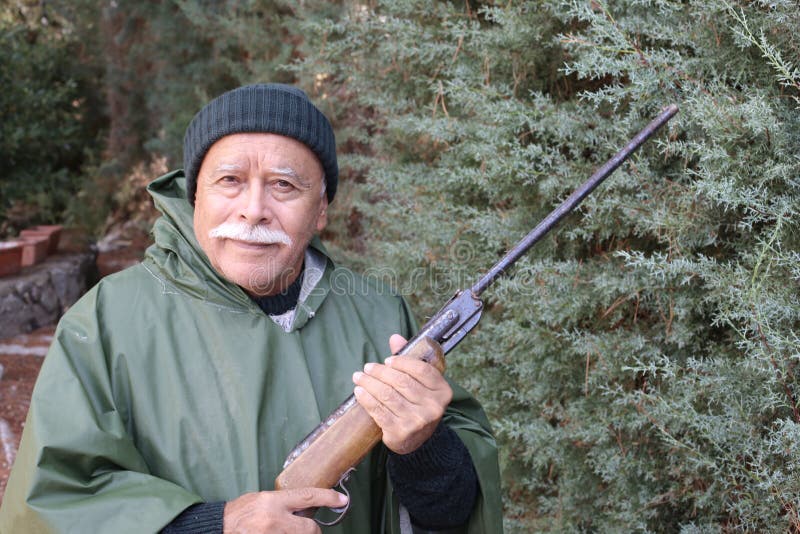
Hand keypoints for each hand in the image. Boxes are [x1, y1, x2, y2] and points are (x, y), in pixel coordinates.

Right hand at [223, 488, 346, 533]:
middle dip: (312, 529)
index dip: (328, 498)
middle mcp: (274, 519)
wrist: (220, 528)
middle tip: (305, 527)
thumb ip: (284, 502)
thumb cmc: (240, 512)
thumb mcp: (263, 499)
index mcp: (273, 501)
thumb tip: (306, 507)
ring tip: (287, 530)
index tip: (342, 500)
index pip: (308, 497)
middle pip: (310, 528)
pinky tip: (280, 533)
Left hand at [353, 334, 452, 454]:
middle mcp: (433, 407)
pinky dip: (366, 399)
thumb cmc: (418, 404)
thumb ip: (409, 360)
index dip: (402, 362)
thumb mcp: (420, 384)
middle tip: (367, 367)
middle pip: (402, 382)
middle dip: (380, 372)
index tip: (387, 360)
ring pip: (388, 395)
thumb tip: (395, 338)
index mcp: (442, 391)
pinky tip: (359, 391)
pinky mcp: (400, 432)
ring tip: (358, 377)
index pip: (422, 370)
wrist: (418, 440)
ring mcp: (417, 421)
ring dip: (369, 384)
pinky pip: (379, 411)